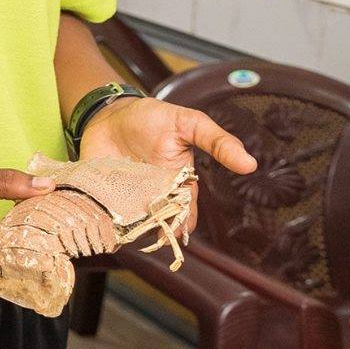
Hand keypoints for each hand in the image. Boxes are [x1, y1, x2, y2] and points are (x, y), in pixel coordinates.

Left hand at [79, 96, 255, 235]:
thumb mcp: (190, 124)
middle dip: (155, 232)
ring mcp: (126, 196)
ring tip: (126, 233)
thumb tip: (250, 164)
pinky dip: (100, 220)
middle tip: (152, 237)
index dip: (181, 224)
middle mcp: (153, 195)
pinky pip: (102, 213)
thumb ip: (216, 142)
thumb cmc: (154, 118)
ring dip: (128, 229)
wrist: (112, 111)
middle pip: (157, 224)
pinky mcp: (100, 194)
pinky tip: (100, 227)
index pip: (183, 213)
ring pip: (130, 224)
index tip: (177, 230)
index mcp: (176, 184)